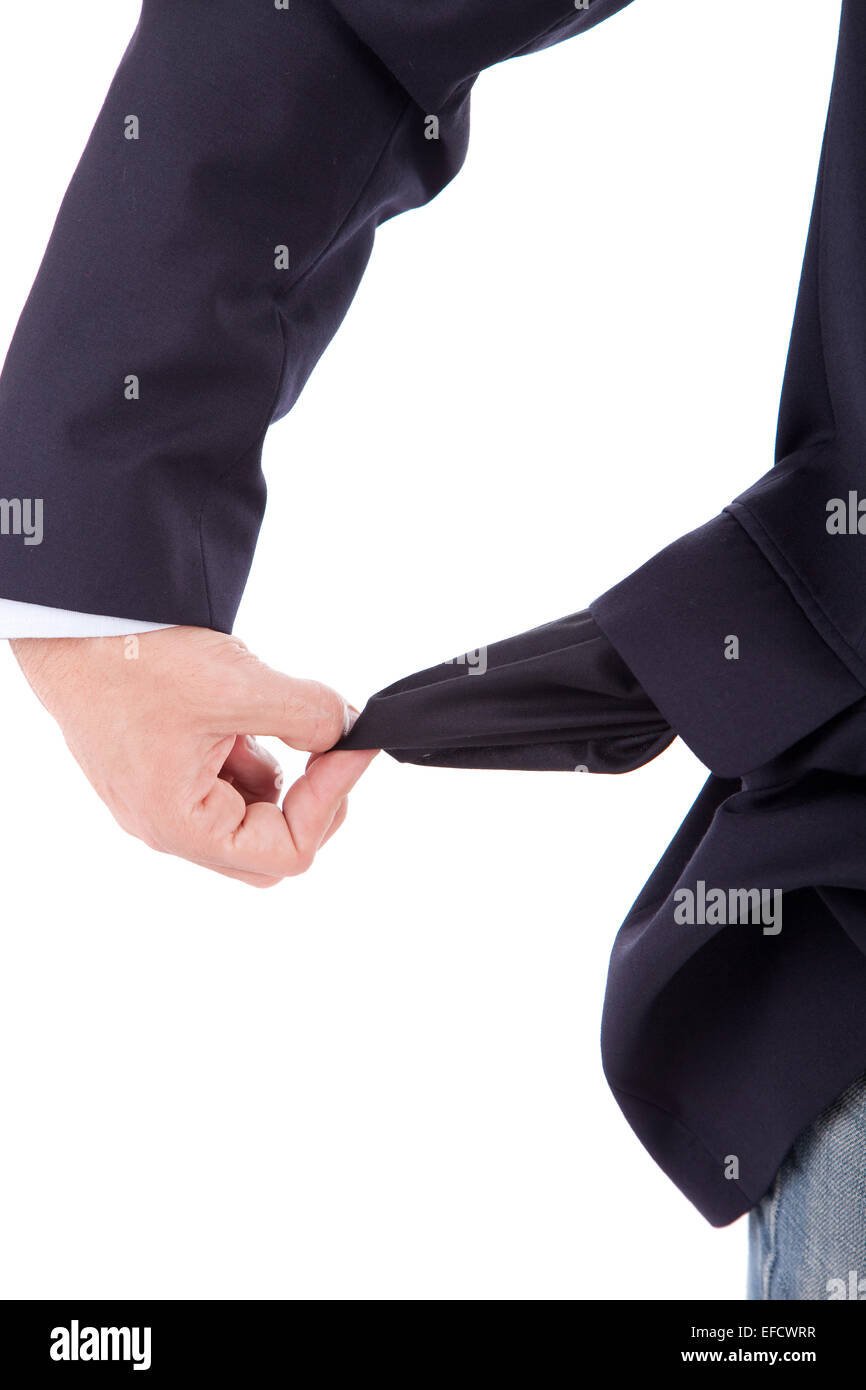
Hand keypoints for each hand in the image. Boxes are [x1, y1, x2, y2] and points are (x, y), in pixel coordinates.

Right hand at [11, 626, 377, 886]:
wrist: (73, 625)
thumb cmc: (132, 660)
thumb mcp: (238, 685)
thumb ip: (309, 715)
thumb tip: (348, 731)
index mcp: (182, 824)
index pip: (287, 851)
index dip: (330, 801)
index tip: (349, 749)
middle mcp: (168, 827)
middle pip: (269, 848)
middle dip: (310, 801)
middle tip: (330, 750)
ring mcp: (162, 802)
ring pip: (249, 814)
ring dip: (277, 774)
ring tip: (259, 717)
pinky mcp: (162, 774)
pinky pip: (224, 784)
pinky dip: (249, 753)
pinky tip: (236, 714)